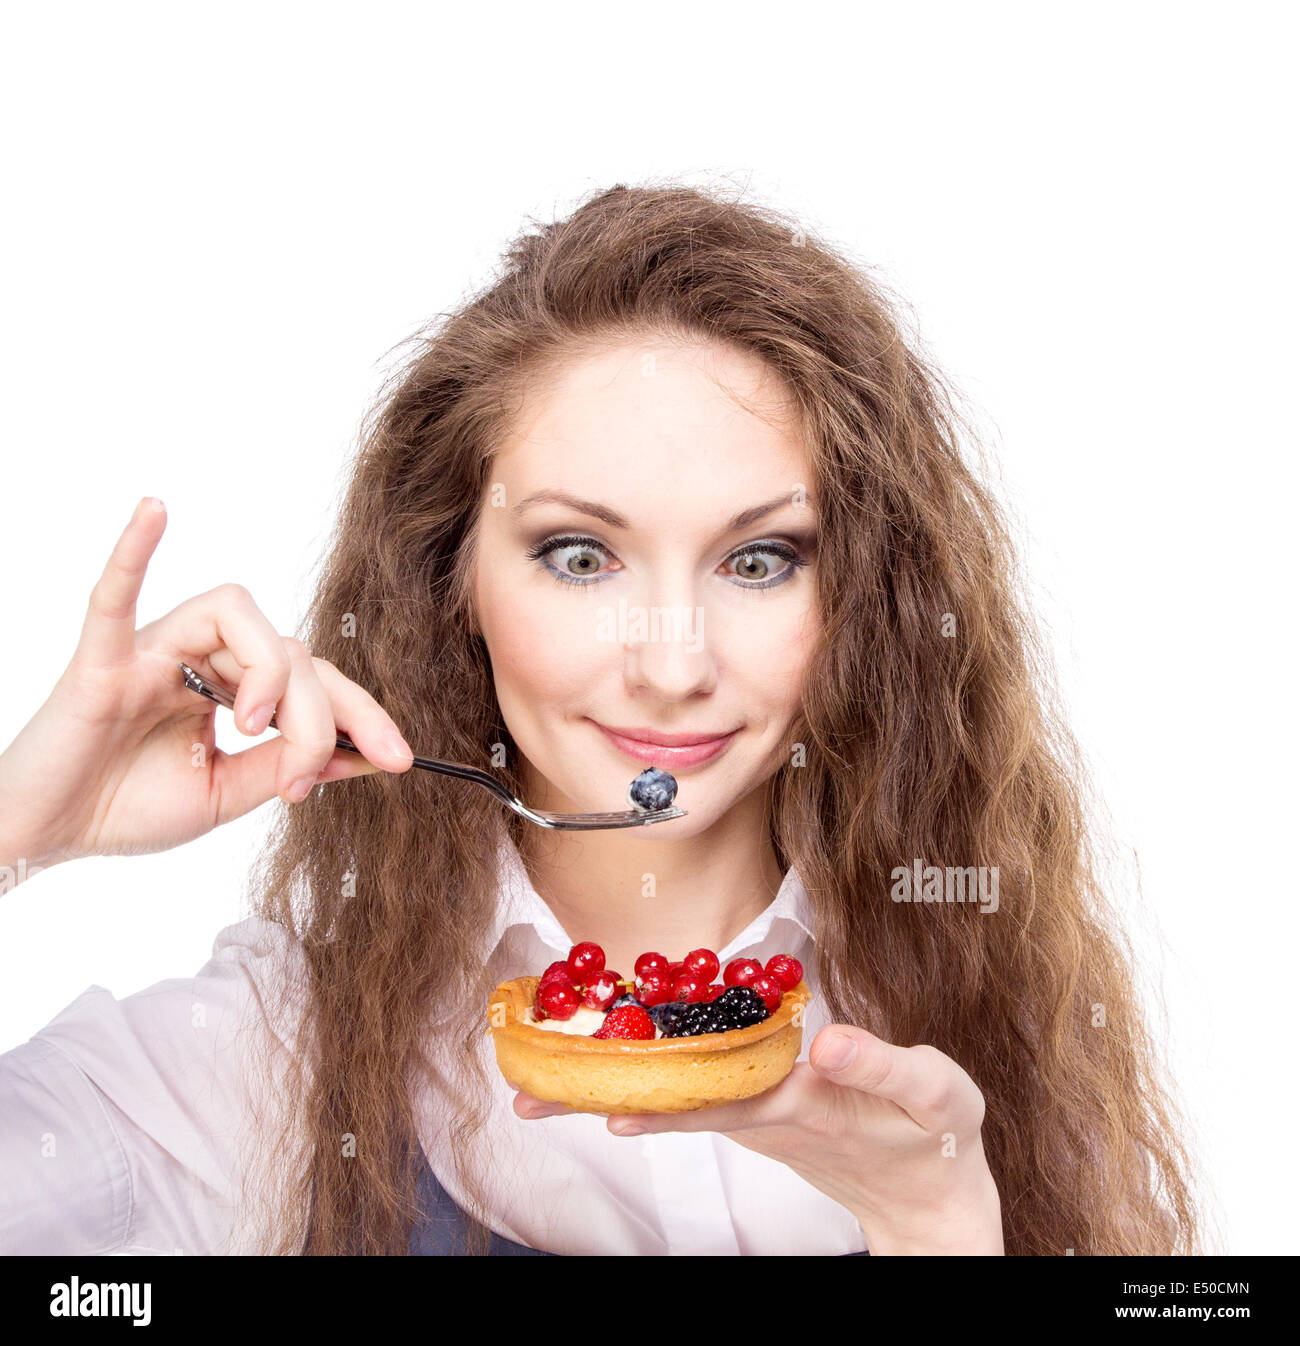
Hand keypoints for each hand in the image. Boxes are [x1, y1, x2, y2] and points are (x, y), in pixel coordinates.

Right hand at [0, 497, 413, 870]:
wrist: (47, 833)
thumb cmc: (124, 807)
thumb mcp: (230, 793)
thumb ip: (290, 765)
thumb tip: (365, 753)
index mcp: (232, 687)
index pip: (314, 678)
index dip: (362, 714)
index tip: (402, 759)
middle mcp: (200, 657)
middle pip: (290, 652)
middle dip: (321, 715)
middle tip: (310, 775)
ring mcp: (152, 650)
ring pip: (238, 619)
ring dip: (266, 673)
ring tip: (252, 729)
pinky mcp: (102, 657)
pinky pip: (116, 592)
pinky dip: (134, 549)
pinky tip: (154, 509)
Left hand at [513, 1022, 1003, 1254]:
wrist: (932, 1192)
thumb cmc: (937, 1134)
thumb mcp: (936, 1094)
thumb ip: (883, 1067)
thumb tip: (827, 1040)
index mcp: (804, 1105)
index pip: (722, 1104)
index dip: (664, 1107)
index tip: (607, 1115)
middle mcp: (766, 1111)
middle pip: (676, 1103)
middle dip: (602, 1100)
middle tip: (527, 1102)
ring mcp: (757, 1112)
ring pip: (678, 1099)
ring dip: (612, 1092)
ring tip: (542, 1089)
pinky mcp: (758, 1106)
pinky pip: (697, 1092)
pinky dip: (652, 1080)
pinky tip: (609, 1069)